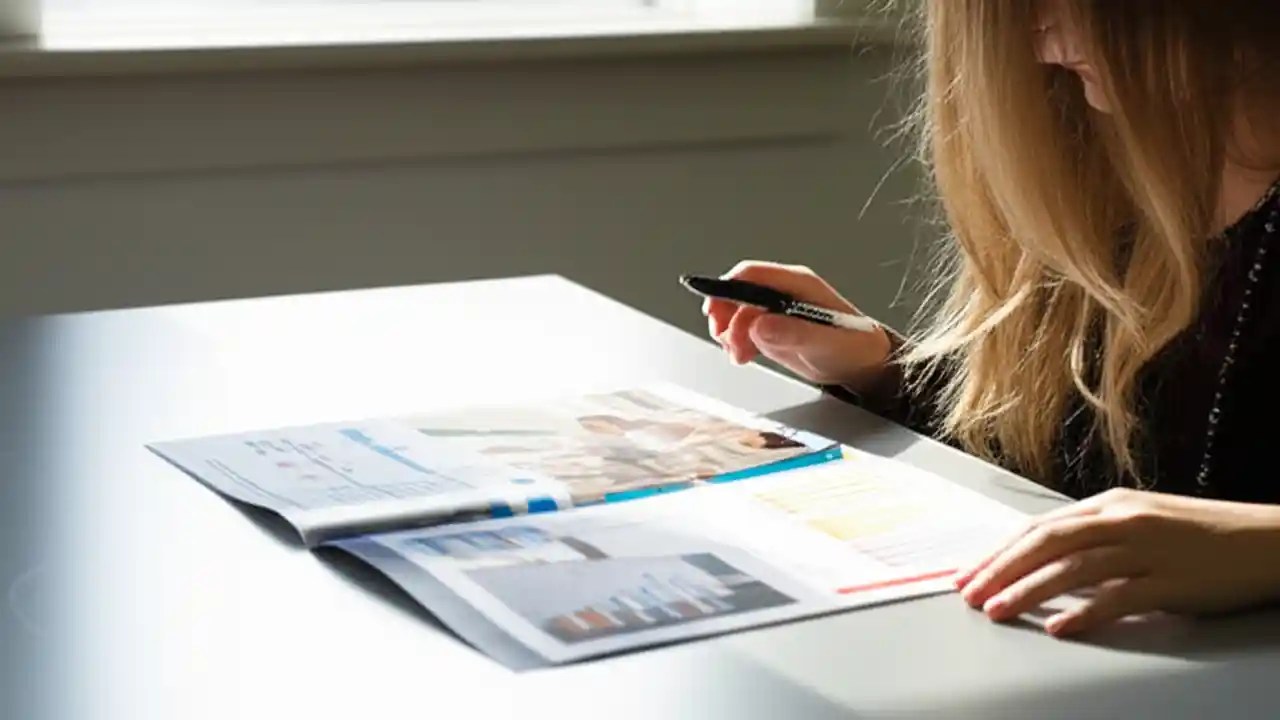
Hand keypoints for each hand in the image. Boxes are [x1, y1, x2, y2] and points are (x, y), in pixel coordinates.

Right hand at [701, 261, 892, 387]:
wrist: (864, 366)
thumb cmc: (854, 349)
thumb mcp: (826, 343)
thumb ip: (793, 334)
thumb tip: (759, 326)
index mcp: (797, 284)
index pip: (751, 275)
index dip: (727, 289)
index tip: (714, 312)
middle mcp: (784, 294)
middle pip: (739, 294)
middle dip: (726, 318)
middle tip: (728, 343)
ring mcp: (777, 311)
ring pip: (738, 314)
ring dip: (730, 334)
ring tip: (738, 355)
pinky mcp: (774, 329)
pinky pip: (744, 330)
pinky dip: (737, 343)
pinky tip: (743, 356)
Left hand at [954, 488, 1279, 636]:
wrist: (1267, 542)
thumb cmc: (1200, 535)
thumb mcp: (1140, 523)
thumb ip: (1093, 536)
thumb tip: (1042, 559)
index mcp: (1109, 504)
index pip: (1039, 527)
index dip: (999, 550)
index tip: (968, 573)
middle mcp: (1123, 520)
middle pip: (1047, 542)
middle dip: (1001, 568)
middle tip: (969, 593)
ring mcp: (1147, 549)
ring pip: (1073, 567)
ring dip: (1029, 590)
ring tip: (999, 610)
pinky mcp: (1172, 581)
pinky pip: (1120, 597)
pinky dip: (1086, 612)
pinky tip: (1060, 627)